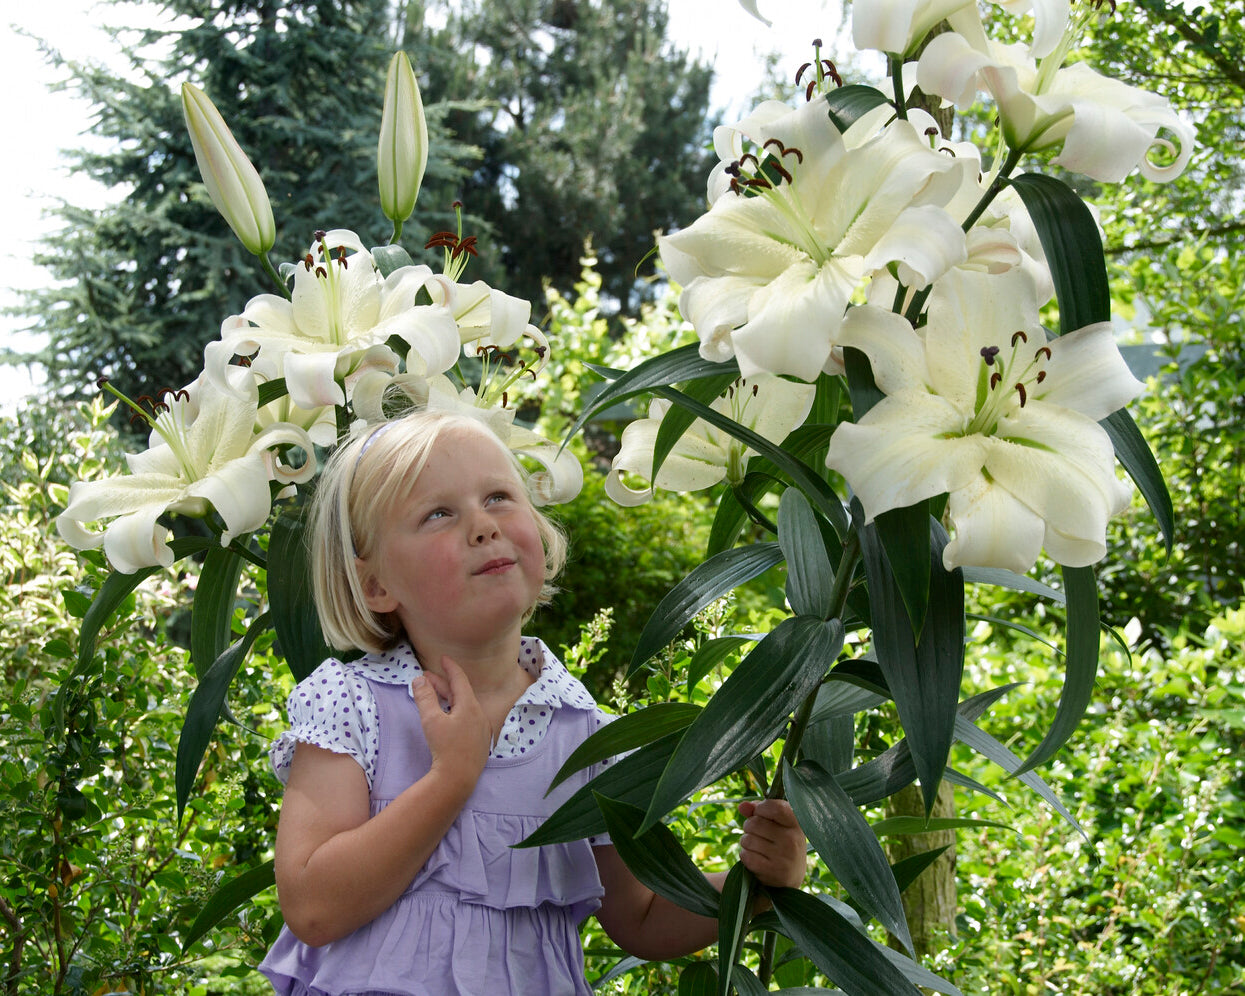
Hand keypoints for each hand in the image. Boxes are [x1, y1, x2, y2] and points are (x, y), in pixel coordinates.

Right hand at [411, 656, 489, 786]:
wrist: (457, 779)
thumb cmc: (444, 748)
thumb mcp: (431, 720)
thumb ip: (425, 697)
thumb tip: (419, 679)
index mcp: (470, 705)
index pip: (460, 679)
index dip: (450, 667)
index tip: (443, 658)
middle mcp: (480, 714)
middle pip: (461, 693)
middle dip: (443, 684)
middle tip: (426, 679)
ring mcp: (481, 728)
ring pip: (464, 706)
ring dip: (448, 698)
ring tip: (433, 695)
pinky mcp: (479, 741)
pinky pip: (468, 718)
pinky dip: (455, 711)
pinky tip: (446, 716)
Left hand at [737, 799, 806, 889]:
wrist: (791, 876)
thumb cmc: (780, 842)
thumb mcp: (777, 823)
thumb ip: (759, 810)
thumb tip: (742, 806)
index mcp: (796, 824)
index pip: (774, 807)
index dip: (761, 808)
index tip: (760, 813)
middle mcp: (792, 840)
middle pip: (755, 823)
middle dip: (749, 826)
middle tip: (756, 833)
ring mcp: (783, 857)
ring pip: (747, 839)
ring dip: (746, 842)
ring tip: (757, 846)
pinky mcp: (772, 872)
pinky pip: (746, 856)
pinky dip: (746, 855)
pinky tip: (756, 858)